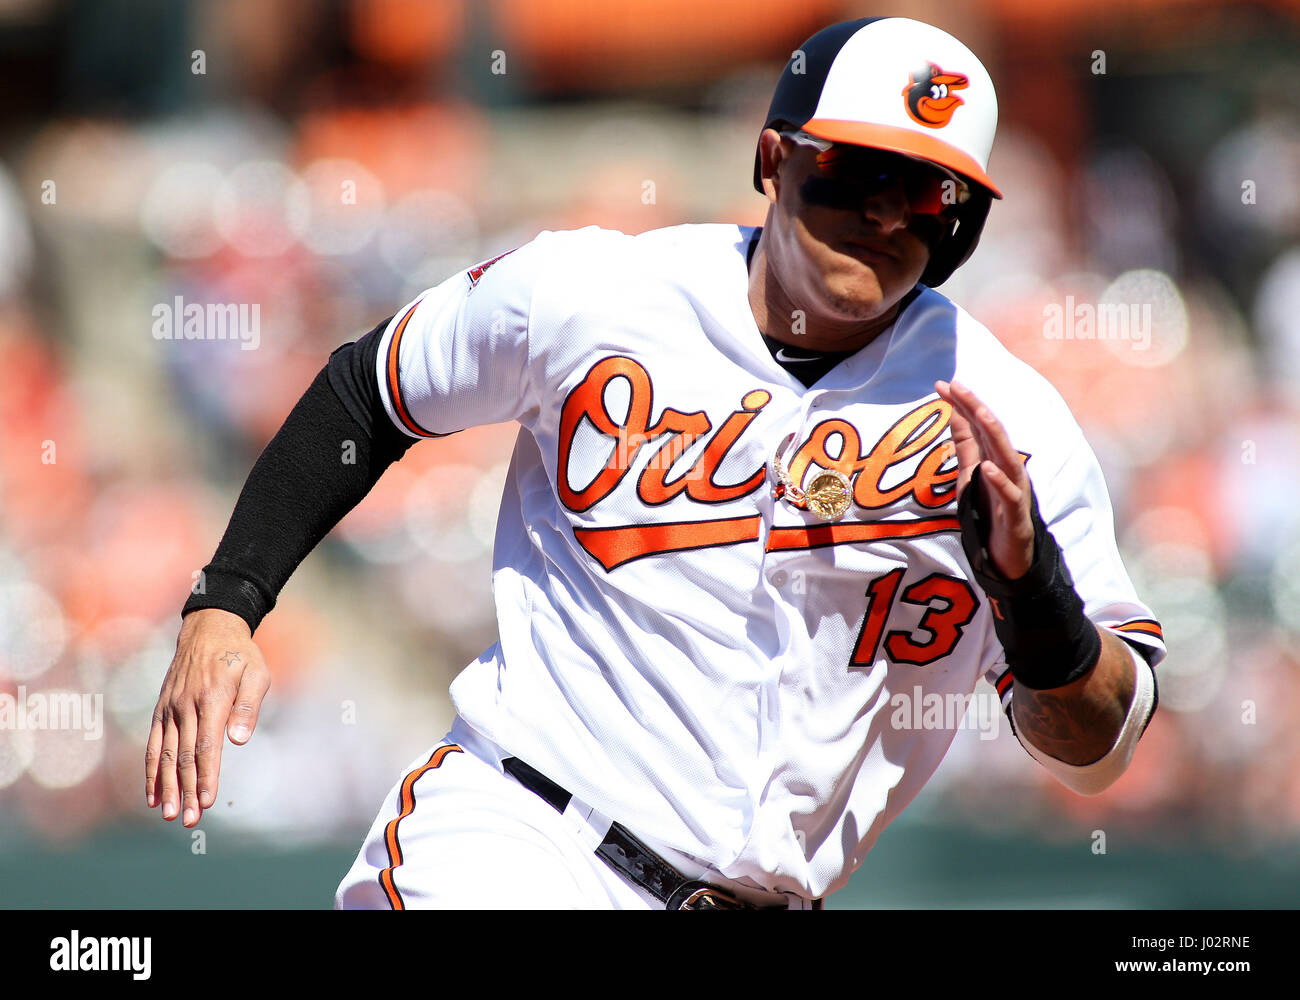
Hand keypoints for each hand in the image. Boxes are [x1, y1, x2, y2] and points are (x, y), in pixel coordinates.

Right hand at [145, 608, 270, 826]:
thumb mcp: (257, 673)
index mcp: (211, 699)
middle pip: (185, 757)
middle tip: (190, 820)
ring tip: (170, 815)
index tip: (208, 801)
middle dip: (187, 791)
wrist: (209, 629)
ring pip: (166, 755)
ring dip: (167, 787)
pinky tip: (153, 795)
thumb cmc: (240, 655)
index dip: (206, 776)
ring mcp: (170, 709)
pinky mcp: (161, 711)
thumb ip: (248, 707)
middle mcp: (185, 707)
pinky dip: (152, 771)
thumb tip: (239, 741)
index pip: (207, 746)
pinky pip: (155, 745)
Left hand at [934, 379, 1033, 578]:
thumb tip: (956, 412)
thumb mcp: (970, 475)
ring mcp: (1014, 490)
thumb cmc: (990, 512)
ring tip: (980, 413)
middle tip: (958, 385)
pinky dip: (999, 480)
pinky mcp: (1016, 515)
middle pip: (993, 433)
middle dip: (976, 408)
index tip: (941, 384)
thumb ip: (966, 445)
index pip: (978, 425)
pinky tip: (987, 468)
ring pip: (1007, 457)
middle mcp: (1007, 468)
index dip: (963, 404)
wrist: (1008, 556)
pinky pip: (1009, 495)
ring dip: (994, 434)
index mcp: (994, 458)